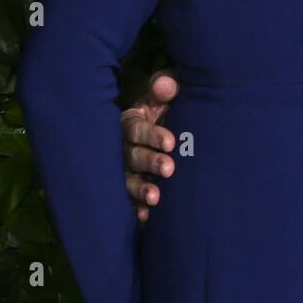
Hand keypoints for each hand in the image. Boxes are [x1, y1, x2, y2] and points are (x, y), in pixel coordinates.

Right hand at [122, 70, 179, 221]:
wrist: (178, 125)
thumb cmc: (172, 104)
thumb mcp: (170, 90)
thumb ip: (167, 86)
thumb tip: (165, 85)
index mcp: (131, 121)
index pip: (136, 128)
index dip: (151, 135)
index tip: (171, 142)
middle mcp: (124, 146)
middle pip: (131, 156)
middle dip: (149, 162)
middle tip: (169, 168)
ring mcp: (127, 169)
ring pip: (128, 180)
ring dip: (140, 189)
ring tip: (156, 198)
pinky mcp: (133, 186)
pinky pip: (130, 200)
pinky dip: (137, 208)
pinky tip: (146, 217)